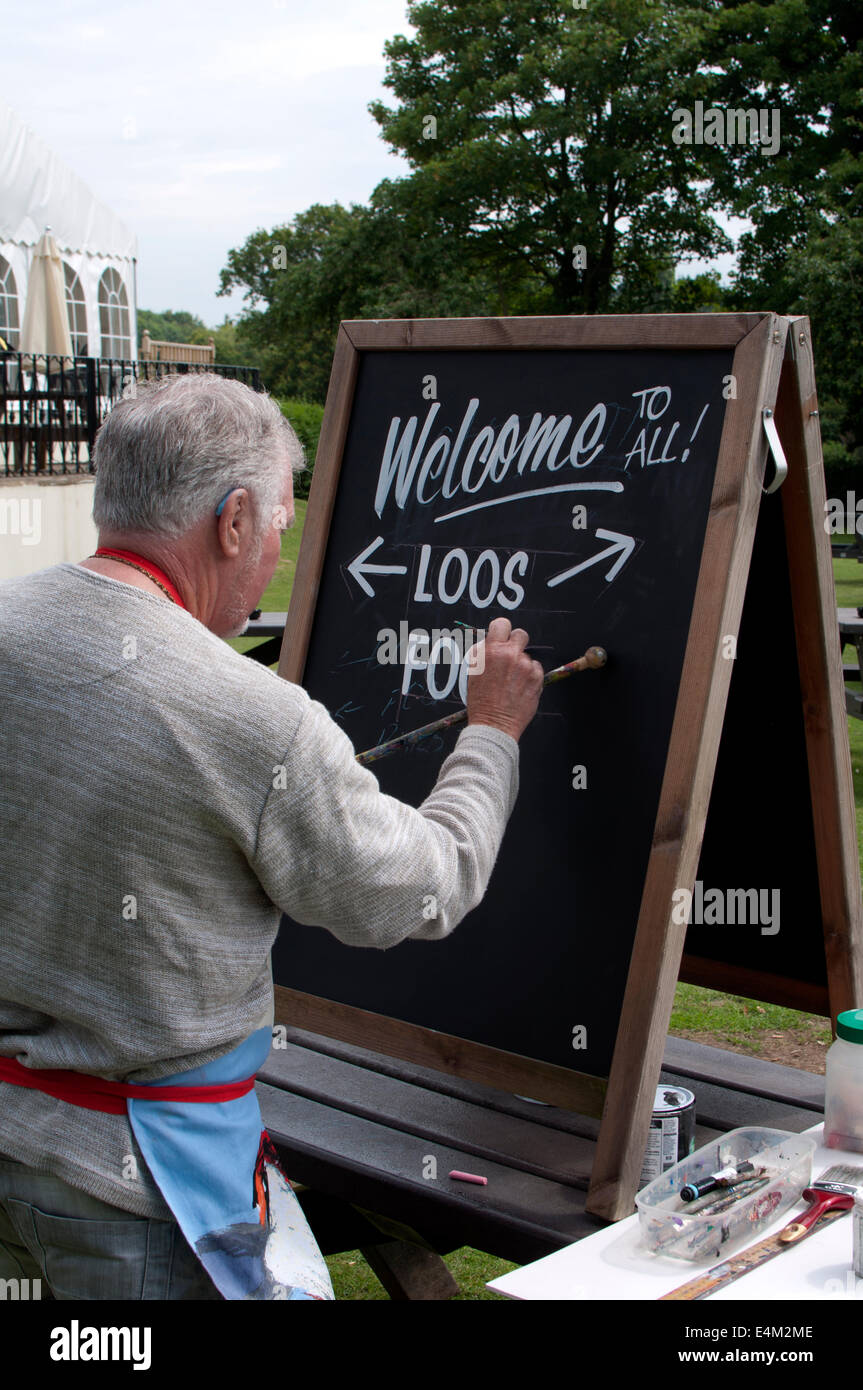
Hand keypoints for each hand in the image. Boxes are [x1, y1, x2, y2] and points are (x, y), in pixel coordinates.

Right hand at [465, 617, 543, 741]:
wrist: (494, 724)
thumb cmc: (480, 700)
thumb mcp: (473, 672)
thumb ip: (483, 652)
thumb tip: (491, 639)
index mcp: (491, 651)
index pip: (502, 624)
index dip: (502, 630)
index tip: (503, 636)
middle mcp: (510, 655)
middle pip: (521, 634)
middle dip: (516, 643)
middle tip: (511, 656)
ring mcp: (525, 666)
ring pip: (527, 656)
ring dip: (522, 664)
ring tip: (512, 682)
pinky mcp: (537, 677)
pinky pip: (536, 668)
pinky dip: (530, 676)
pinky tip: (520, 688)